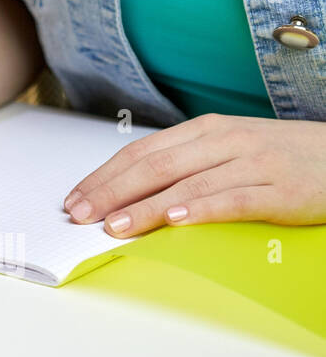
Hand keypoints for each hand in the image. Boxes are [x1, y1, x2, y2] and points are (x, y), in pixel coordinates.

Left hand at [64, 113, 325, 236]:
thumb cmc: (279, 157)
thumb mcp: (228, 150)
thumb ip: (185, 164)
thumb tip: (128, 190)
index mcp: (205, 130)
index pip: (141, 152)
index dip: (103, 176)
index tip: (74, 198)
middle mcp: (224, 141)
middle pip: (154, 166)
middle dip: (109, 192)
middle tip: (78, 215)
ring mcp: (253, 163)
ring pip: (186, 184)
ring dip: (144, 206)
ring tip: (114, 226)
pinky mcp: (281, 190)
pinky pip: (234, 199)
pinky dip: (201, 209)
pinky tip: (174, 220)